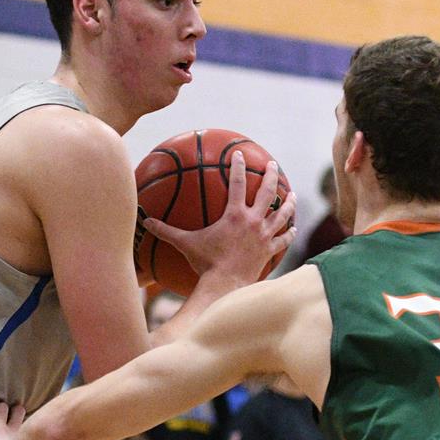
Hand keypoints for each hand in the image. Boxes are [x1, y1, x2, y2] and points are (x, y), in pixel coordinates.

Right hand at [142, 149, 295, 290]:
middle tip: (271, 164)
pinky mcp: (269, 251)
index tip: (239, 154)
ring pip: (281, 214)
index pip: (237, 183)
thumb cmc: (206, 263)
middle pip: (267, 192)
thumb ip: (167, 231)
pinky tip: (294, 228)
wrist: (226, 285)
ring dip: (288, 202)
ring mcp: (264, 236)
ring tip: (292, 193)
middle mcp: (253, 221)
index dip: (237, 166)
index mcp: (234, 215)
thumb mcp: (185, 244)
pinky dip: (289, 233)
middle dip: (269, 175)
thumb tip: (145, 222)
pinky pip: (283, 239)